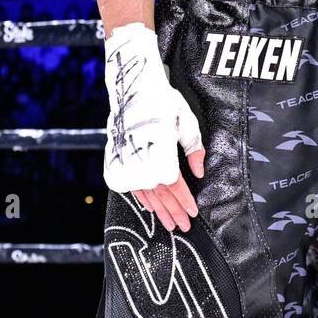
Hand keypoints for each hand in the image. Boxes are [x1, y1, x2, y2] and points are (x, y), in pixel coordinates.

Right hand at [103, 23, 205, 231]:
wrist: (132, 90)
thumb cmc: (163, 103)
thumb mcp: (187, 122)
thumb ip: (195, 150)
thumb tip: (200, 172)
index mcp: (160, 157)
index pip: (176, 187)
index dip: (185, 202)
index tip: (194, 214)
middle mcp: (141, 165)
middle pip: (161, 196)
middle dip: (173, 213)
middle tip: (184, 227)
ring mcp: (127, 166)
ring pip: (146, 196)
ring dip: (159, 211)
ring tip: (169, 224)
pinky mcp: (117, 164)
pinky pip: (132, 188)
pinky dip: (143, 199)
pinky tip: (151, 207)